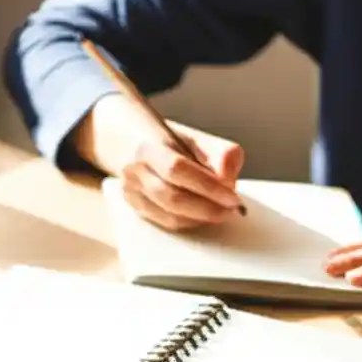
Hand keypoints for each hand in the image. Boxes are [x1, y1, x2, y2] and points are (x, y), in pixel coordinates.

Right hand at [73, 95, 245, 231]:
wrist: (127, 141)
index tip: (234, 197)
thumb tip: (229, 182)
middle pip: (172, 198)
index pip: (178, 169)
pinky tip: (204, 216)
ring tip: (223, 212)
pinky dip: (190, 222)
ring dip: (201, 218)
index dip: (208, 187)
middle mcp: (134, 171)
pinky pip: (166, 223)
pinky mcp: (134, 208)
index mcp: (148, 147)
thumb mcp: (196, 137)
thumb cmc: (168, 141)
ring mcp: (130, 192)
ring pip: (169, 216)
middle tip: (233, 210)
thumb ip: (220, 153)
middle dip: (208, 209)